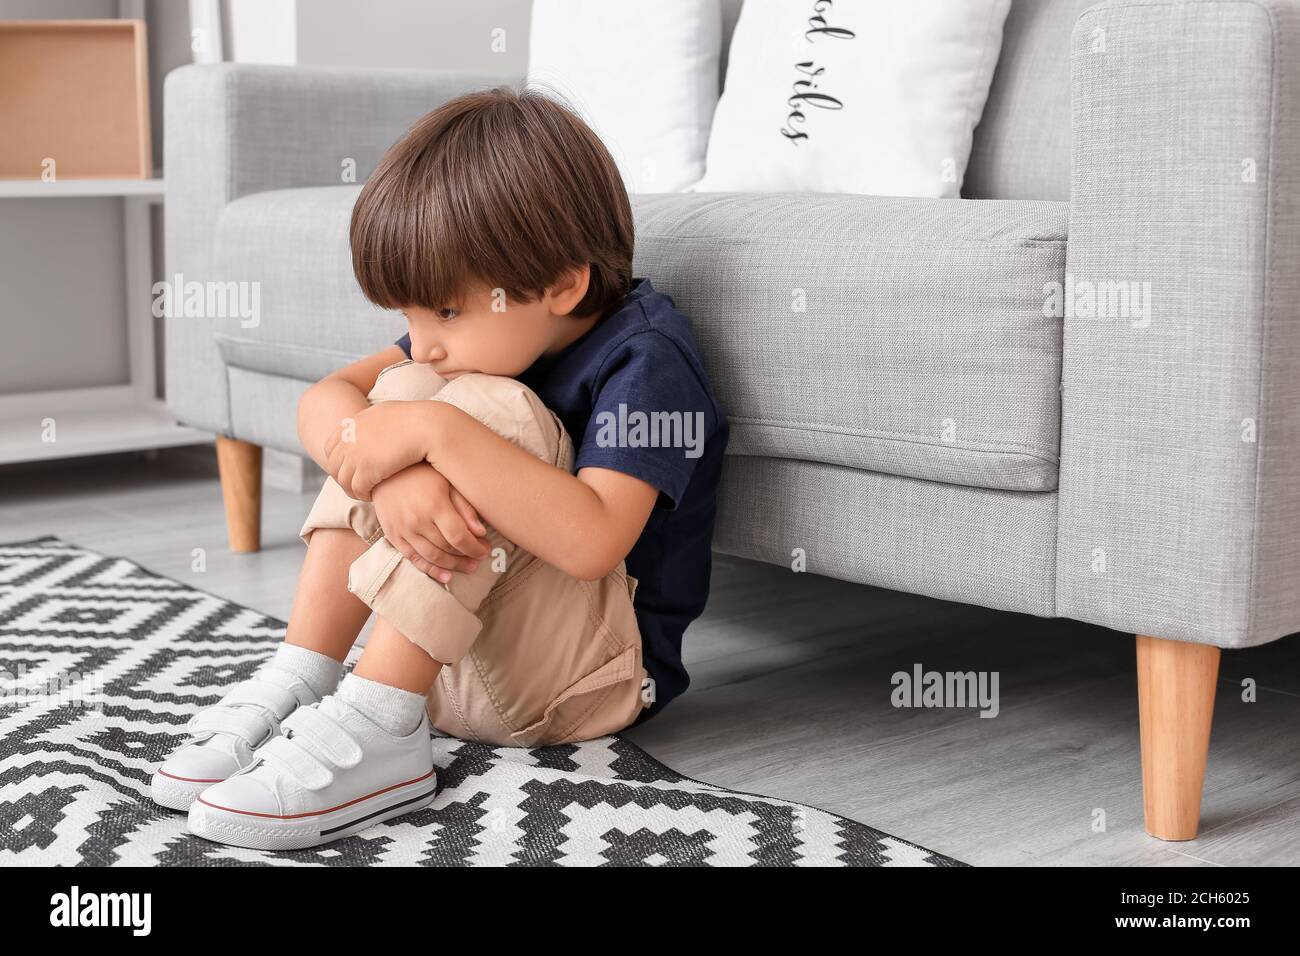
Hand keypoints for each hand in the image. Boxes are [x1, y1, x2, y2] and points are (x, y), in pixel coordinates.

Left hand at [323, 401, 435, 500]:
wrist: (429, 426)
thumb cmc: (420, 421)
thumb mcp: (391, 414)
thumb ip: (378, 422)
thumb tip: (378, 428)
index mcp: (356, 422)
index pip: (332, 444)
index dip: (337, 460)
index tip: (350, 470)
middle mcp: (351, 436)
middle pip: (334, 464)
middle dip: (343, 477)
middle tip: (356, 486)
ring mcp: (356, 452)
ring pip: (343, 479)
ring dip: (353, 489)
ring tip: (365, 494)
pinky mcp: (366, 469)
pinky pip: (356, 488)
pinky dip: (362, 495)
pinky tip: (373, 496)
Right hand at [371, 463, 491, 581]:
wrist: (384, 471)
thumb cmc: (421, 472)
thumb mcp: (447, 481)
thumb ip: (465, 506)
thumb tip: (481, 532)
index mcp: (434, 505)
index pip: (459, 536)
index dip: (475, 548)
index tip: (486, 550)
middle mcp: (417, 521)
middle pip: (447, 548)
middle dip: (467, 556)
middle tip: (480, 558)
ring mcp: (403, 531)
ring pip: (432, 557)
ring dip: (453, 566)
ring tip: (469, 568)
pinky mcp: (393, 536)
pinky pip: (413, 559)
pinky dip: (431, 570)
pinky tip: (446, 576)